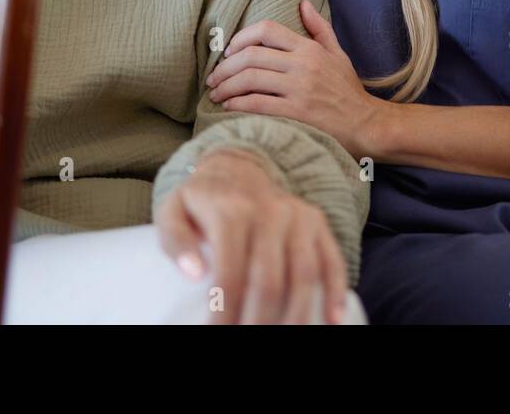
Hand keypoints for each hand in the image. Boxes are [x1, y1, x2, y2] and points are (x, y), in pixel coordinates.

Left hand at [155, 149, 347, 324]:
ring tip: (285, 338)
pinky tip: (332, 321)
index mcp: (231, 211)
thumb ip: (176, 241)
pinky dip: (336, 292)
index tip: (216, 335)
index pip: (231, 274)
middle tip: (249, 342)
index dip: (225, 313)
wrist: (237, 166)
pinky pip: (332, 259)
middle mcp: (270, 211)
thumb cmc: (201, 200)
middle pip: (269, 281)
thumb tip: (194, 274)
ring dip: (296, 316)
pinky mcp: (316, 222)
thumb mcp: (173, 210)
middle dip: (259, 322)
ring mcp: (298, 216)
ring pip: (304, 274)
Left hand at [204, 0, 389, 159]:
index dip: (241, 37)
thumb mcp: (338, 54)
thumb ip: (319, 28)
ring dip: (226, 86)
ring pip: (250, 79)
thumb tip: (303, 3)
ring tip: (216, 93)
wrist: (366, 123)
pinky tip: (228, 106)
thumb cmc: (348, 90)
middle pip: (251, 55)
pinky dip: (237, 103)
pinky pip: (257, 104)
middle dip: (225, 67)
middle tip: (213, 78)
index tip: (229, 52)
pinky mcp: (297, 113)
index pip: (267, 30)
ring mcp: (299, 89)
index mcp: (309, 49)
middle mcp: (303, 65)